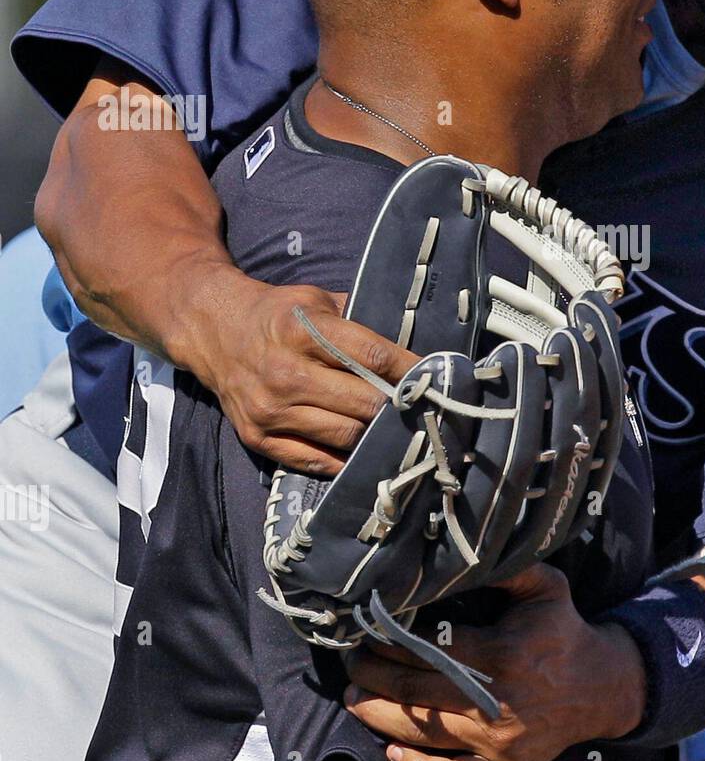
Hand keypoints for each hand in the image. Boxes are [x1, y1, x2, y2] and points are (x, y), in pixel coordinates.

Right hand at [177, 264, 418, 474]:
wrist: (214, 331)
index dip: (409, 370)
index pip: (372, 356)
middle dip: (397, 407)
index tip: (434, 377)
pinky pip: (314, 460)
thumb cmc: (277, 314)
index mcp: (302, 331)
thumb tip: (409, 345)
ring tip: (396, 431)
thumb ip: (357, 321)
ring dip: (375, 436)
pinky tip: (363, 452)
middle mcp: (285, 372)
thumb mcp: (315, 300)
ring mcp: (270, 410)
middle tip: (421, 410)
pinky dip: (344, 460)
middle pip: (363, 402)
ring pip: (345, 436)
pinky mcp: (258, 437)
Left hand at [343, 564, 646, 760]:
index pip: (429, 648)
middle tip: (350, 664)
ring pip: (423, 734)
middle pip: (415, 691)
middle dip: (373, 676)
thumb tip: (460, 554)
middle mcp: (494, 699)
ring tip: (354, 700)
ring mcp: (497, 740)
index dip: (389, 640)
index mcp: (501, 653)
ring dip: (379, 717)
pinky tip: (390, 751)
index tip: (366, 629)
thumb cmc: (563, 630)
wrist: (601, 688)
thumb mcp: (544, 587)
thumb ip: (505, 569)